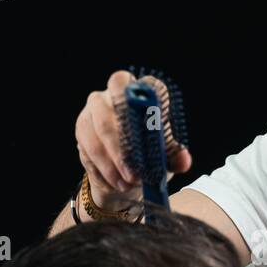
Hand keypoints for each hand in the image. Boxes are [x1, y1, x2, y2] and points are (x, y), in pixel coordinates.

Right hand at [75, 70, 192, 210]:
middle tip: (136, 170)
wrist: (123, 177)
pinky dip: (105, 168)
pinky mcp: (82, 127)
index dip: (145, 99)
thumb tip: (184, 160)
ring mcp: (94, 109)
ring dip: (115, 159)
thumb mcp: (163, 159)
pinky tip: (117, 181)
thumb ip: (174, 158)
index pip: (142, 85)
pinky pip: (90, 146)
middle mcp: (114, 95)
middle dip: (126, 140)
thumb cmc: (146, 158)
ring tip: (130, 181)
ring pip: (101, 128)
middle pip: (115, 103)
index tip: (152, 118)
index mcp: (140, 95)